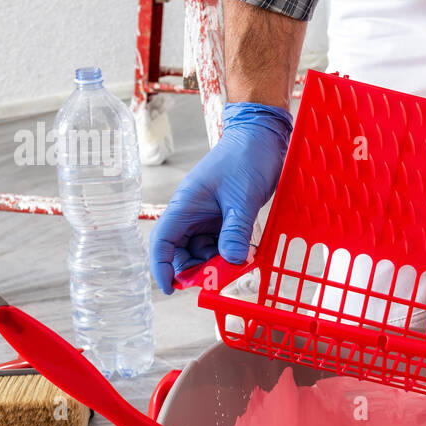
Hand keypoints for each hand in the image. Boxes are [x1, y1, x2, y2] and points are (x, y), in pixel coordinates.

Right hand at [149, 102, 292, 293]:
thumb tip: (232, 262)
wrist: (262, 137)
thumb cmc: (245, 158)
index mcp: (184, 206)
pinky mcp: (225, 218)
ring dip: (218, 263)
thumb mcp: (241, 198)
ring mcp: (208, 217)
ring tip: (239, 264)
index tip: (172, 288)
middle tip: (220, 279)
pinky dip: (231, 252)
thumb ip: (235, 231)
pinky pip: (222, 243)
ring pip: (204, 251)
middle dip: (198, 269)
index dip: (162, 267)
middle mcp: (191, 214)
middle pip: (183, 252)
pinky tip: (247, 253)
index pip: (163, 242)